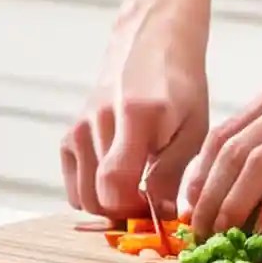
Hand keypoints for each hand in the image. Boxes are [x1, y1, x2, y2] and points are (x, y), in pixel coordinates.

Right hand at [61, 0, 209, 219]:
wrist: (151, 46)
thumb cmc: (180, 88)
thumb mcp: (192, 130)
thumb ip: (172, 174)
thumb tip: (159, 216)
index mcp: (137, 115)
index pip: (115, 186)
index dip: (135, 211)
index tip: (157, 210)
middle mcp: (99, 120)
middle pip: (97, 198)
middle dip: (125, 213)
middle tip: (151, 206)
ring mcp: (79, 128)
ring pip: (83, 198)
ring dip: (110, 206)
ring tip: (137, 193)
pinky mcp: (68, 136)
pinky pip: (73, 187)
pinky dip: (93, 195)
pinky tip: (118, 182)